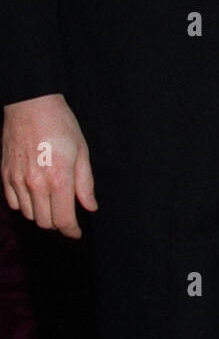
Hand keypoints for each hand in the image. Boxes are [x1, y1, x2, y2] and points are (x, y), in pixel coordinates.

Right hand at [2, 94, 96, 238]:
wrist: (31, 105)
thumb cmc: (61, 124)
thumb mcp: (82, 150)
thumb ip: (85, 183)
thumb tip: (90, 207)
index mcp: (58, 178)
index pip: (63, 219)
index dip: (71, 231)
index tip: (76, 233)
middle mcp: (36, 184)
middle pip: (45, 222)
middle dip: (58, 223)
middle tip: (67, 215)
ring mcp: (17, 181)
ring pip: (29, 215)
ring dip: (42, 214)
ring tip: (52, 201)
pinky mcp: (5, 176)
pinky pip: (14, 203)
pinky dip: (25, 205)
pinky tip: (34, 194)